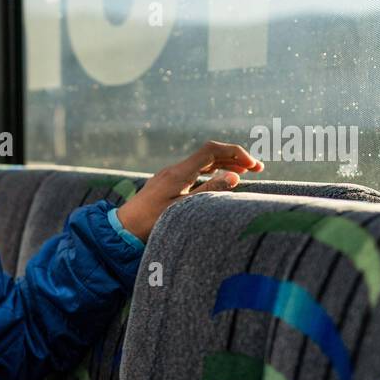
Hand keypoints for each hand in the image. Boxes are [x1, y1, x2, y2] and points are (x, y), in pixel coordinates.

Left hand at [116, 140, 264, 243]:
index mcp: (179, 172)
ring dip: (224, 164)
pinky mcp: (166, 184)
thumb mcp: (183, 209)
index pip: (212, 150)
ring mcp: (169, 176)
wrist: (122, 229)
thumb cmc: (150, 223)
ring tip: (244, 173)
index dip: (235, 152)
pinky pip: (194, 171)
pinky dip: (211, 172)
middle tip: (257, 168)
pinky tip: (220, 180)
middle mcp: (174, 170)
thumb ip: (209, 191)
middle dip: (234, 158)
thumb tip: (235, 177)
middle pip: (209, 154)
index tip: (252, 165)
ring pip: (202, 163)